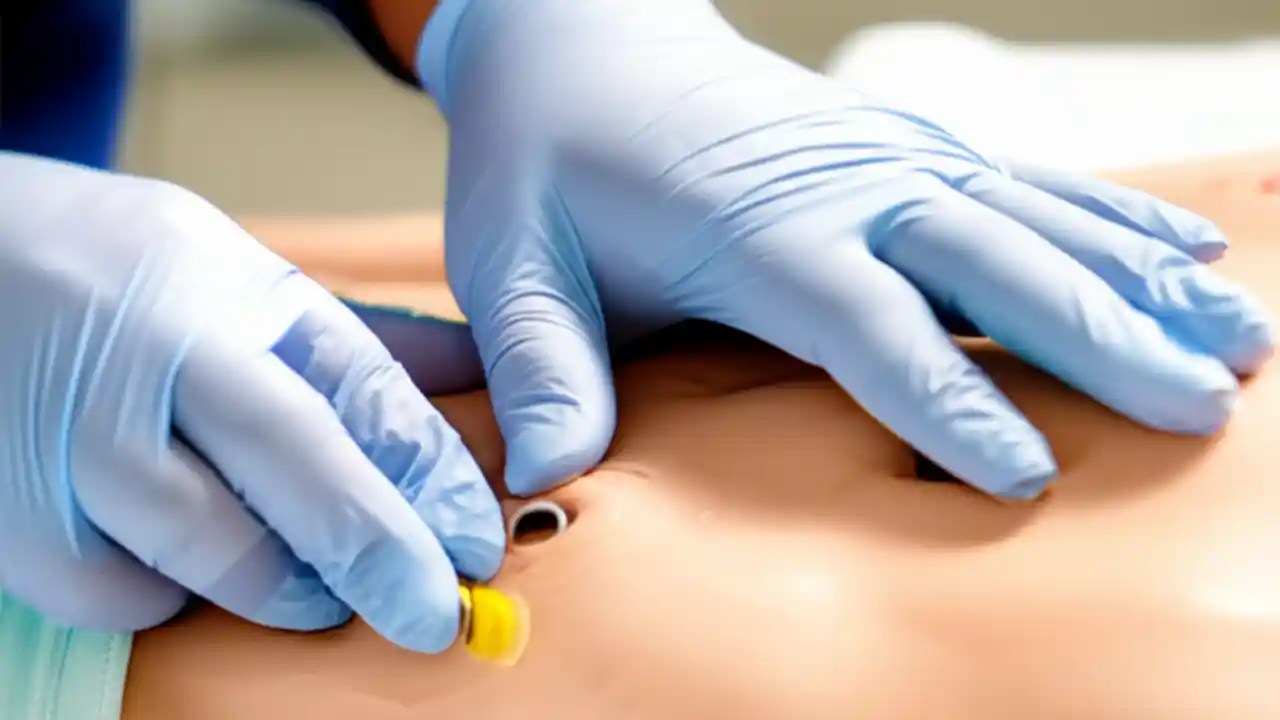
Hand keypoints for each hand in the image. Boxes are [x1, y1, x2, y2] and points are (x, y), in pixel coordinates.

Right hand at [0, 152, 502, 651]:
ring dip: (280, 589)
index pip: (355, 387)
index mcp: (224, 286)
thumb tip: (473, 381)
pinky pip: (108, 592)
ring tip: (317, 596)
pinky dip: (161, 596)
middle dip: (377, 550)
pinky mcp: (2, 508)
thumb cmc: (112, 272)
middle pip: (288, 462)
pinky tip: (180, 570)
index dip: (430, 476)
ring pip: (201, 547)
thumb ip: (347, 342)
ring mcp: (62, 429)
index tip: (478, 541)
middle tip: (434, 614)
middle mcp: (147, 351)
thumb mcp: (235, 274)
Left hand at [426, 0, 1271, 498]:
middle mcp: (843, 183)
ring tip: (1238, 342)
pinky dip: (1112, 220)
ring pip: (1035, 218)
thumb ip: (541, 362)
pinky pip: (1027, 182)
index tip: (1024, 474)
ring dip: (1138, 280)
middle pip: (991, 261)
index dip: (943, 397)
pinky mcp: (902, 149)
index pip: (867, 318)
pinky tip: (1184, 254)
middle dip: (1098, 335)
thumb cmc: (545, 157)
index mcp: (753, 223)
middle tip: (1200, 403)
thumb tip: (552, 471)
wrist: (578, 40)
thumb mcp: (512, 259)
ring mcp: (886, 157)